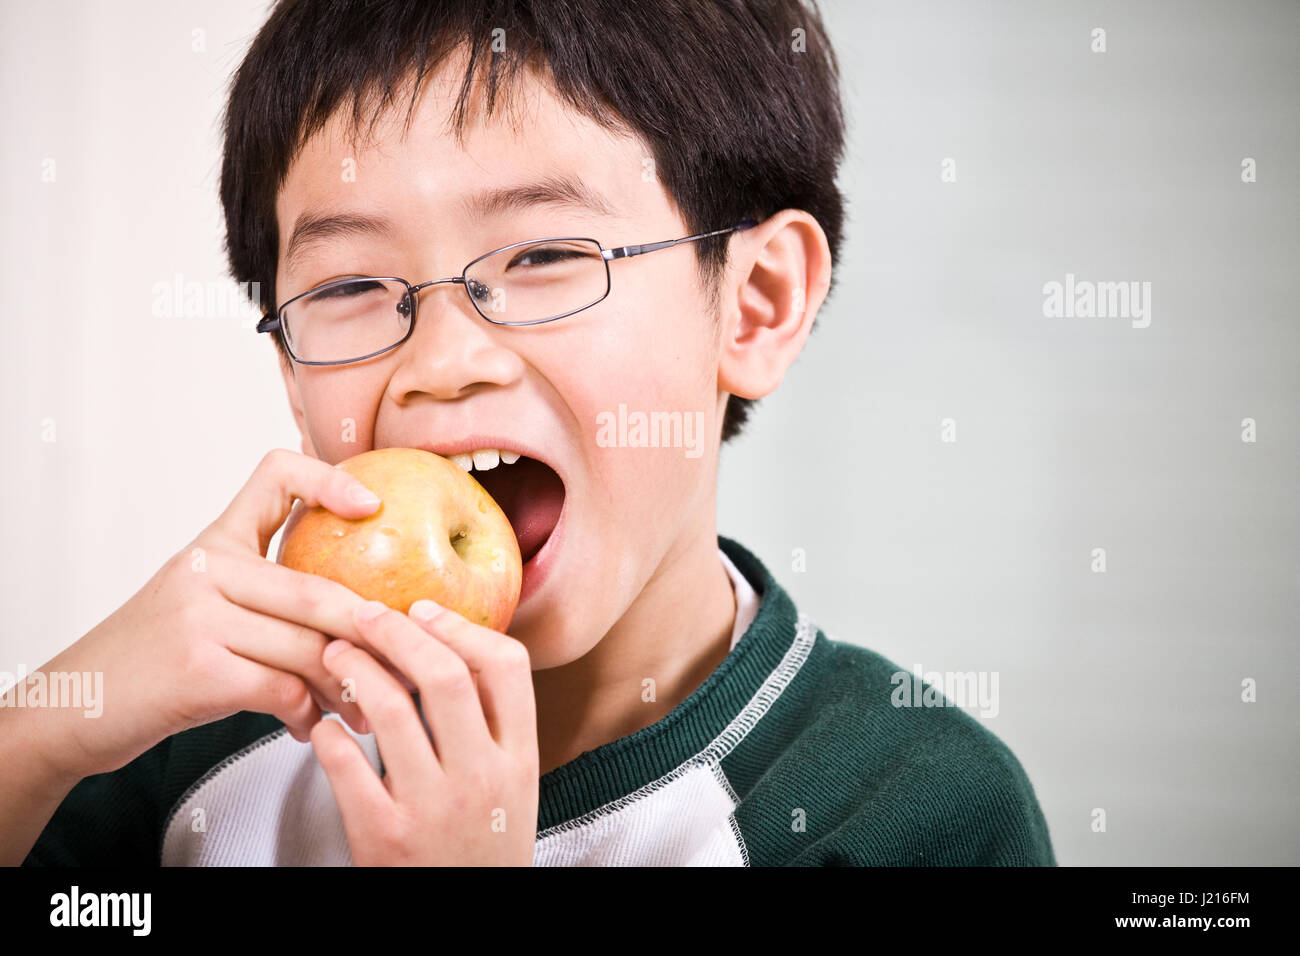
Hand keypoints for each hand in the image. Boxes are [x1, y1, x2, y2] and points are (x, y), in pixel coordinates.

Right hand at [47, 448, 401, 781]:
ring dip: (346, 688)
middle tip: (404, 662)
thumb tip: (358, 617)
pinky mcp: (198, 668)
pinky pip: (283, 688)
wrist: (69, 706)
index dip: (329, 480)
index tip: (372, 506)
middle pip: (318, 589)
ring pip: (308, 645)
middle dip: (372, 634)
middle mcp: (206, 568)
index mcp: (213, 543)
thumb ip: (263, 594)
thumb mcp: (199, 602)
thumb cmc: (151, 659)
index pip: (274, 474)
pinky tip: (306, 727)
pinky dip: (306, 715)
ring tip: (360, 711)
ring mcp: (200, 615)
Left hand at [311, 599, 539, 865]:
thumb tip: (451, 644)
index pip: (506, 666)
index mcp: (519, 759)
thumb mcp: (512, 784)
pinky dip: (328, 736)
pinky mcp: (386, 837)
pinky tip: (323, 725)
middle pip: (445, 676)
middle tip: (365, 614)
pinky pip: (347, 767)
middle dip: (397, 632)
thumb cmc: (481, 848)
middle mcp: (483, 778)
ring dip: (355, 670)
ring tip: (334, 655)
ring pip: (391, 711)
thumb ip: (493, 725)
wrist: (465, 924)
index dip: (460, 627)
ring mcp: (434, 808)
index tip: (424, 610)